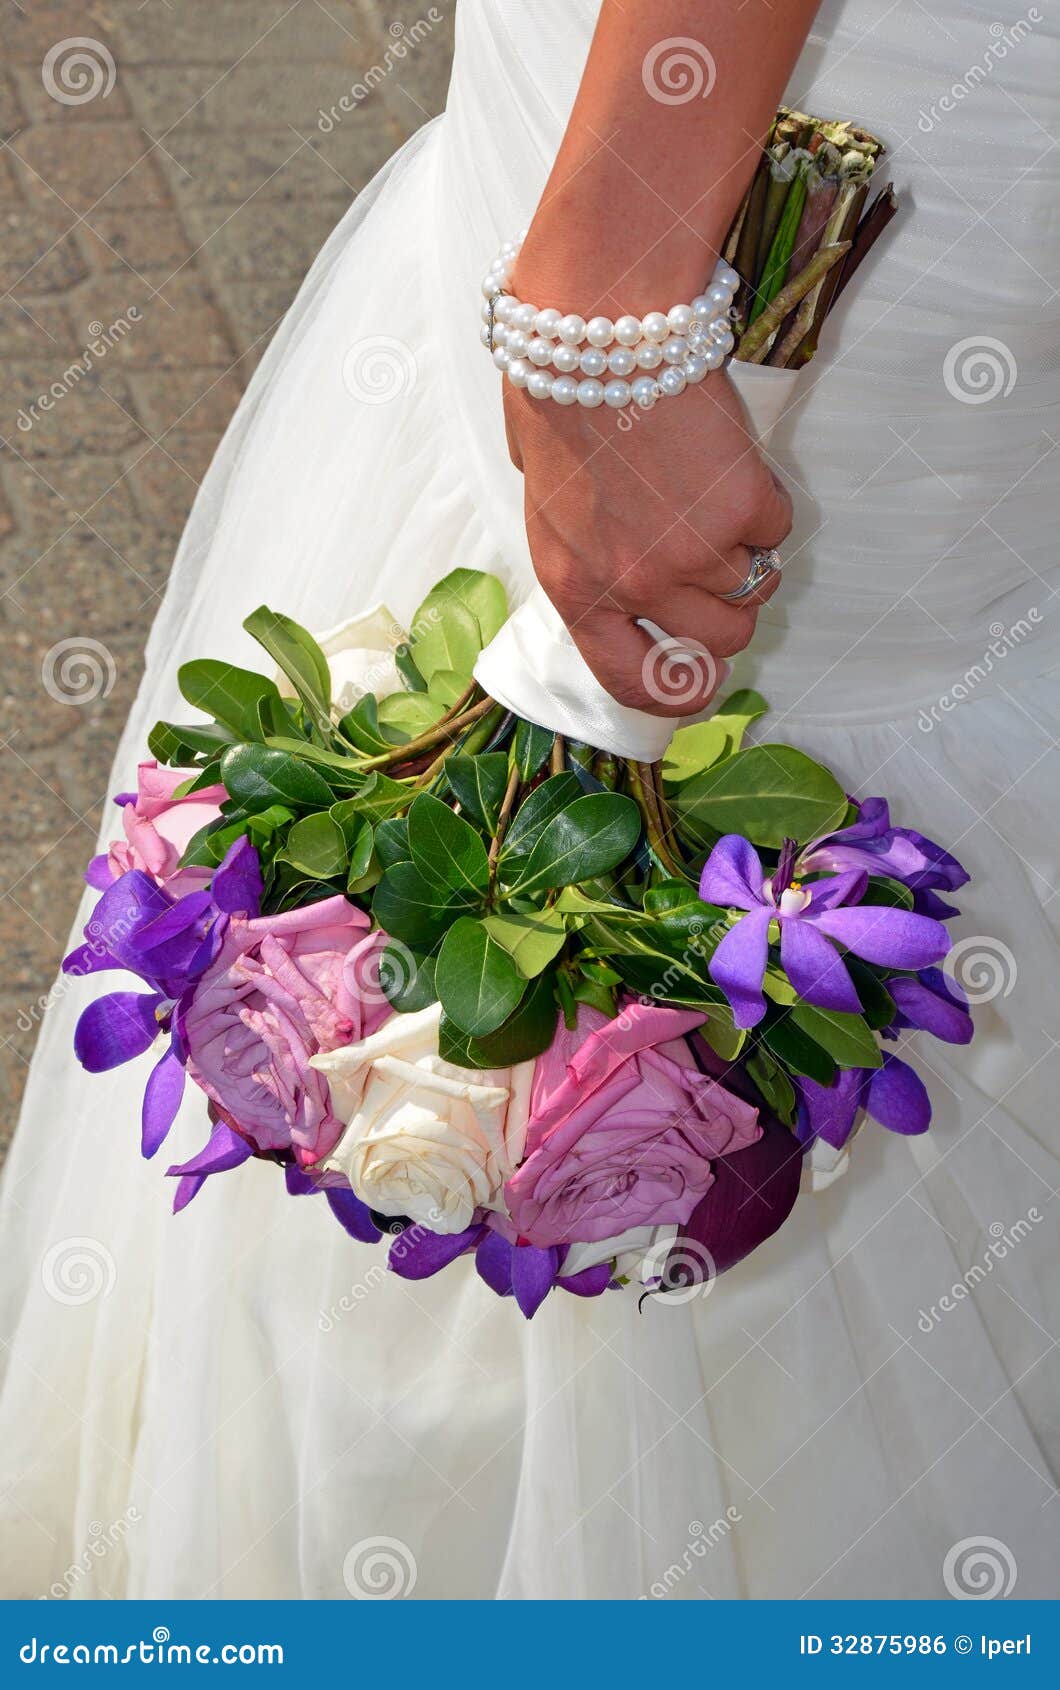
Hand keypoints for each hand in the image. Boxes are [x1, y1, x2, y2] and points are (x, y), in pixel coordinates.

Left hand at [504, 370, 791, 714]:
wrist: (596, 333)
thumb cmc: (562, 405)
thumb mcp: (549, 510)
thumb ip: (589, 565)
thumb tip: (629, 601)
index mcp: (577, 590)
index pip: (633, 681)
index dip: (677, 694)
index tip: (701, 684)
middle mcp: (635, 584)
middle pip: (719, 641)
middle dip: (729, 611)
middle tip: (719, 563)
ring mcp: (692, 550)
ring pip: (755, 588)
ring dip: (747, 552)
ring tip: (713, 496)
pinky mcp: (741, 508)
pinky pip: (776, 530)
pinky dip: (763, 502)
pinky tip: (724, 460)